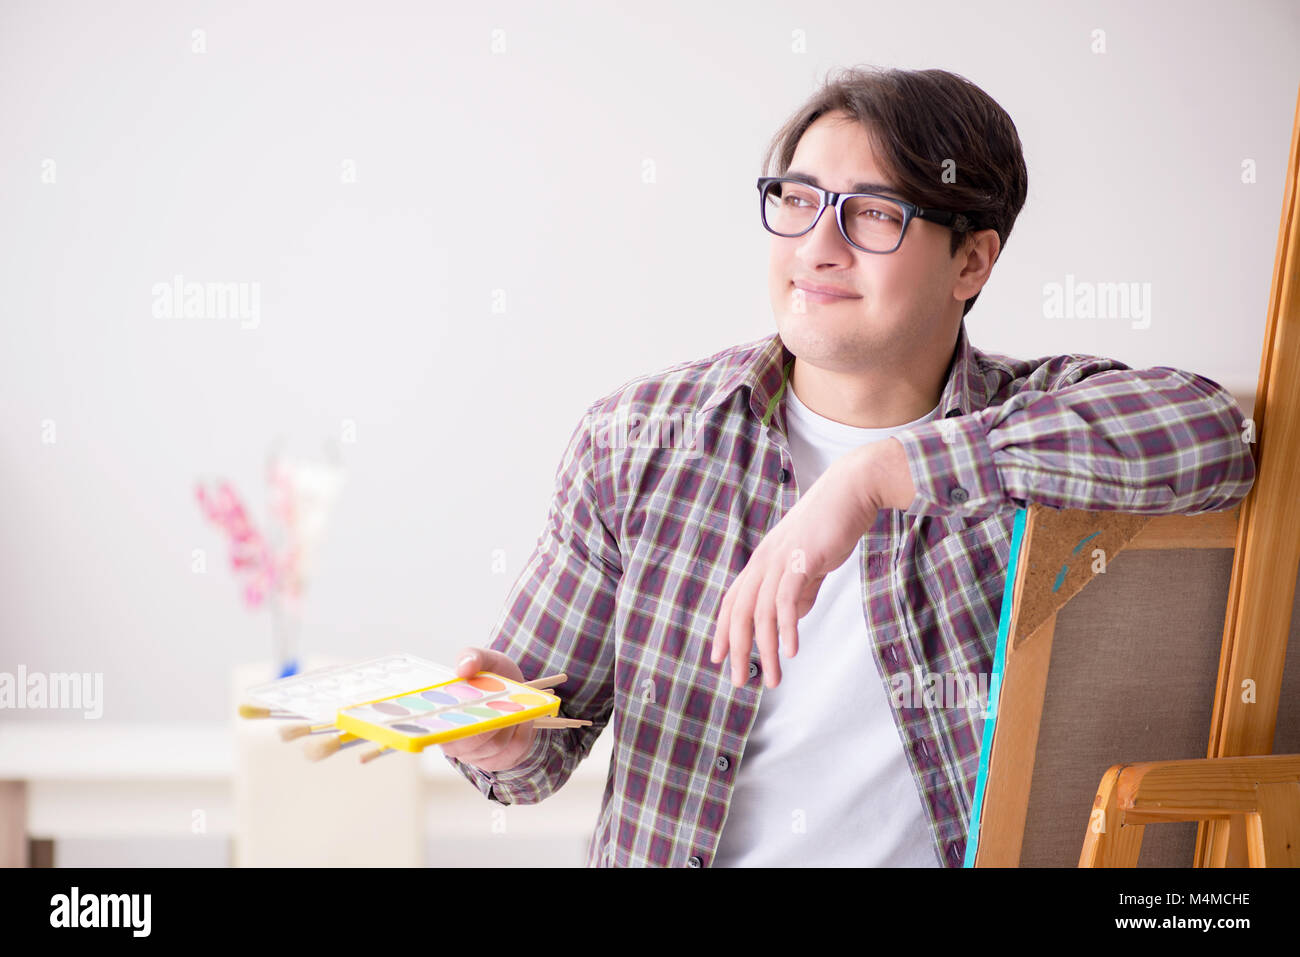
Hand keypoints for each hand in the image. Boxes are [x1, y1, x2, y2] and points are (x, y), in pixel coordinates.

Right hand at [438, 647, 536, 771]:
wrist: (515, 691)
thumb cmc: (492, 676)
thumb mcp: (484, 660)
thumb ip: (471, 657)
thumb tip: (464, 668)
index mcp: (441, 719)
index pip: (435, 733)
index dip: (445, 729)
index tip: (461, 716)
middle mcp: (455, 744)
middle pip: (468, 744)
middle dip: (487, 724)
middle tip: (499, 706)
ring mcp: (477, 755)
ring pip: (494, 747)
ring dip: (508, 725)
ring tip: (516, 706)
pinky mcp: (499, 760)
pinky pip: (513, 752)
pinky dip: (523, 734)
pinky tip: (525, 719)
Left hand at [709, 440, 913, 688]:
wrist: (852, 490)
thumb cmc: (832, 524)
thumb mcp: (810, 562)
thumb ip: (801, 588)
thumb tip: (794, 615)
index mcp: (762, 560)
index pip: (733, 600)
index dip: (723, 630)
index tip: (719, 658)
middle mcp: (764, 560)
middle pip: (739, 612)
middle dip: (737, 650)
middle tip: (739, 682)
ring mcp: (780, 559)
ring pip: (762, 613)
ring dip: (766, 650)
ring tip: (772, 679)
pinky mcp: (801, 559)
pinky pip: (787, 600)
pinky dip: (788, 628)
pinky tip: (792, 651)